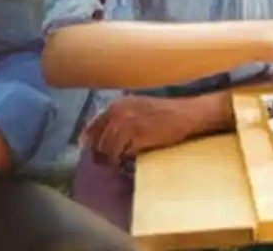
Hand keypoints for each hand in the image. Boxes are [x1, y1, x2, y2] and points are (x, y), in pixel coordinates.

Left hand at [81, 95, 201, 165]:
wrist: (185, 113)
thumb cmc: (163, 112)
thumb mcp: (135, 107)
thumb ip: (118, 117)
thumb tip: (102, 137)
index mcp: (116, 105)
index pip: (92, 126)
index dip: (88, 141)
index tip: (87, 151)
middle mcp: (118, 113)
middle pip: (99, 140)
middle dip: (100, 154)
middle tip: (103, 164)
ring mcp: (127, 124)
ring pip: (109, 149)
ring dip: (111, 160)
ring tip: (115, 166)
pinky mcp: (138, 136)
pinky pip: (125, 153)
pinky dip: (125, 160)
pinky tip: (128, 163)